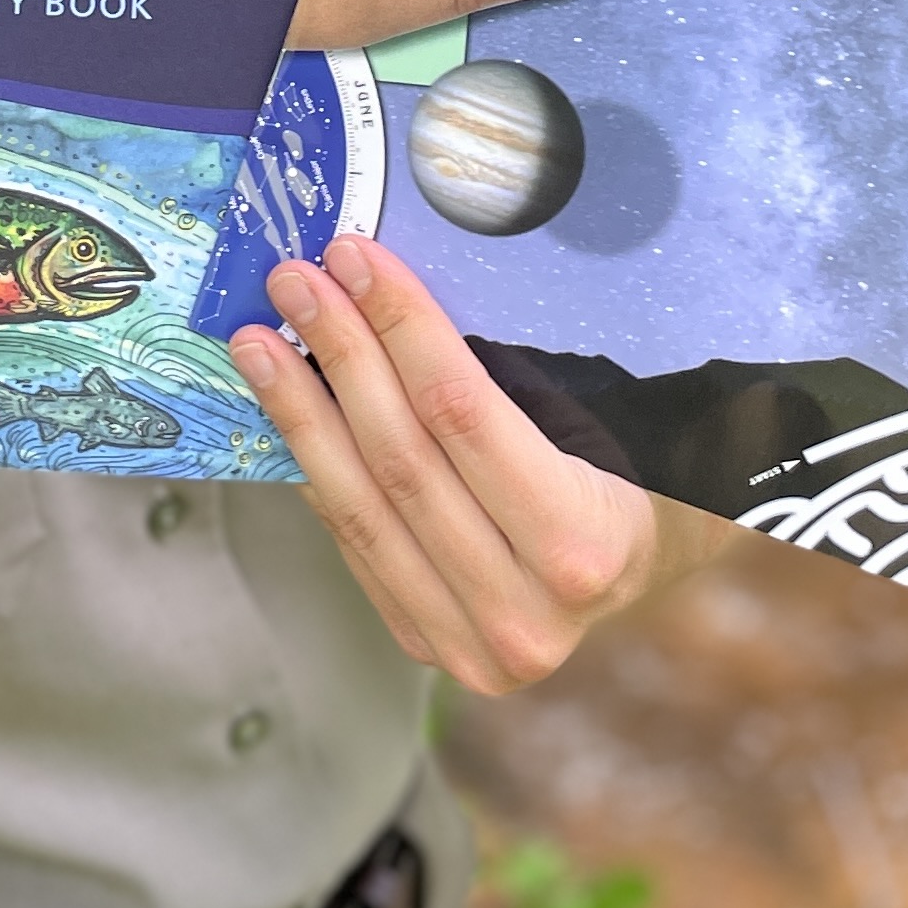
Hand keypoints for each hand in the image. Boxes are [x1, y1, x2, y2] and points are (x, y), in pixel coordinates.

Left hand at [229, 237, 674, 690]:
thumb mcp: (602, 417)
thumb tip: (388, 292)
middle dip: (340, 354)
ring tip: (259, 343)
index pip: (462, 413)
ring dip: (300, 413)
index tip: (356, 260)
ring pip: (361, 507)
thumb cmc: (636, 474)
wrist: (647, 572)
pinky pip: (356, 544)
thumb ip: (506, 376)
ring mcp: (471, 644)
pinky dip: (317, 471)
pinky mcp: (431, 646)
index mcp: (583, 546)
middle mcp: (524, 614)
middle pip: (401, 458)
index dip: (401, 326)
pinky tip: (286, 415)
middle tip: (296, 284)